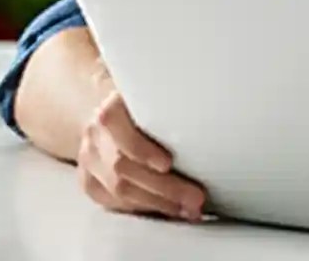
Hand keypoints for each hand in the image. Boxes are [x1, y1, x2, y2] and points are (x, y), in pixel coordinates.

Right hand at [76, 89, 206, 221]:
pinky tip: (169, 211)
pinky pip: (115, 204)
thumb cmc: (146, 107)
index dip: (142, 150)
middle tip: (196, 198)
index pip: (119, 130)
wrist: (113, 115)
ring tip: (189, 209)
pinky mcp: (90, 183)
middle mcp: (95, 136)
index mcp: (111, 109)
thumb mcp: (156, 98)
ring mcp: (89, 161)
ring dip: (159, 204)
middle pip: (124, 168)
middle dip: (164, 188)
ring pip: (119, 191)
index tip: (168, 164)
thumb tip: (219, 116)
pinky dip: (144, 209)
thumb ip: (173, 106)